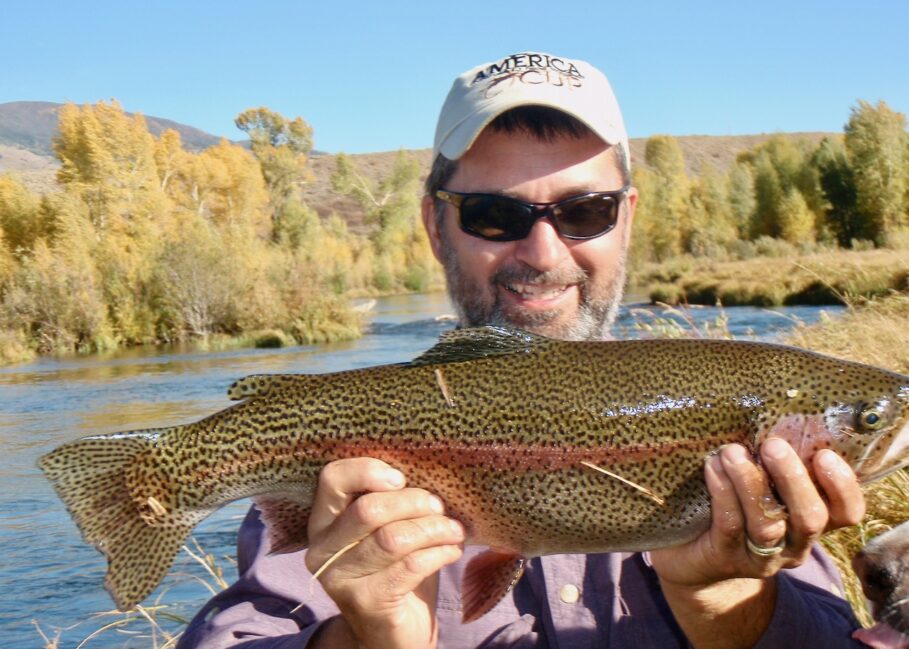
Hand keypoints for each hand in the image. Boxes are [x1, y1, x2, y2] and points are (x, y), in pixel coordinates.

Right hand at [304, 458, 464, 648]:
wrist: (391, 631)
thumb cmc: (393, 567)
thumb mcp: (386, 527)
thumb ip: (391, 499)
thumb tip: (428, 469)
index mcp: (323, 520)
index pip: (332, 478)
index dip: (369, 470)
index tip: (401, 479)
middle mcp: (321, 549)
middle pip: (369, 509)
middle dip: (413, 502)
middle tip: (439, 506)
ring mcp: (340, 578)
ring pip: (393, 538)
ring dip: (434, 529)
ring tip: (454, 531)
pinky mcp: (366, 602)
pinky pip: (411, 566)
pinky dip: (440, 553)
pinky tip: (452, 551)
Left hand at [651, 438, 864, 587]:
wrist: (694, 554)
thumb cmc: (733, 503)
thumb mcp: (762, 482)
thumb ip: (774, 460)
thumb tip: (777, 411)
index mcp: (812, 520)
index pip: (847, 512)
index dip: (843, 487)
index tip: (824, 455)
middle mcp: (794, 544)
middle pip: (810, 518)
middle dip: (793, 479)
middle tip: (773, 445)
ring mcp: (762, 557)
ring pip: (767, 525)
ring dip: (750, 483)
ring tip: (732, 452)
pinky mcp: (727, 559)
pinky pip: (730, 525)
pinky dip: (722, 493)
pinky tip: (712, 467)